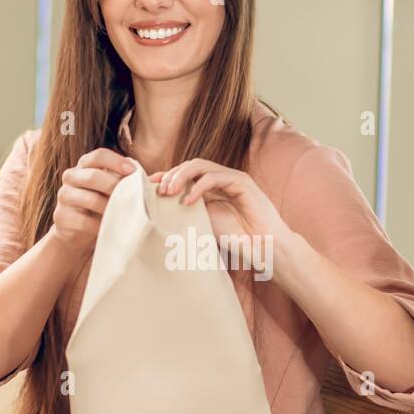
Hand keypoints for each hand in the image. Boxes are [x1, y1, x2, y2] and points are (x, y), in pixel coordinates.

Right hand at [51, 148, 135, 255]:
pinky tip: (108, 228)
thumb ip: (134, 183)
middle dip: (114, 187)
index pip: (98, 155)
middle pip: (93, 176)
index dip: (116, 162)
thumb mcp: (115, 191)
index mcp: (84, 165)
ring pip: (88, 199)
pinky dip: (99, 226)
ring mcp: (63, 196)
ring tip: (122, 215)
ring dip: (108, 208)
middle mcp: (71, 177)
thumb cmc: (102, 205)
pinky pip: (83, 221)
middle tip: (131, 198)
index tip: (133, 171)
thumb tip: (161, 179)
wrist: (78, 232)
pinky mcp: (60, 217)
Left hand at [150, 159, 289, 246]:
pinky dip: (198, 187)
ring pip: (200, 166)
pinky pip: (215, 177)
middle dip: (171, 175)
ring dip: (181, 176)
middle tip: (159, 190)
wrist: (264, 247)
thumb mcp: (203, 222)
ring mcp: (232, 178)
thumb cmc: (237, 239)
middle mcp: (221, 179)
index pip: (185, 174)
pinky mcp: (241, 182)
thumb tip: (161, 208)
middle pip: (190, 166)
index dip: (166, 176)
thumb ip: (188, 210)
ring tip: (169, 191)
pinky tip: (188, 201)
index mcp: (212, 187)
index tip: (148, 185)